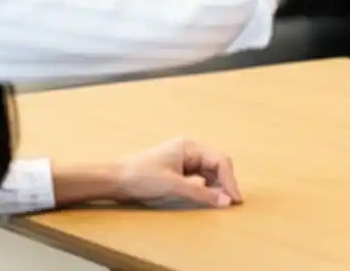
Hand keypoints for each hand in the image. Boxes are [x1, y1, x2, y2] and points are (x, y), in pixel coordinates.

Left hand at [114, 137, 243, 208]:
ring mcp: (183, 160)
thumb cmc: (141, 176)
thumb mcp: (173, 186)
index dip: (230, 180)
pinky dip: (206, 187)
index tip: (235, 198)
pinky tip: (207, 197)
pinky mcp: (177, 171)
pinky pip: (199, 177)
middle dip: (226, 181)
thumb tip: (226, 201)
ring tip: (222, 201)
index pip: (219, 160)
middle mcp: (189, 150)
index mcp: (190, 147)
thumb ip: (201, 193)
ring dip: (217, 185)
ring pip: (209, 172)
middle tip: (231, 201)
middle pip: (217, 164)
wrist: (114, 180)